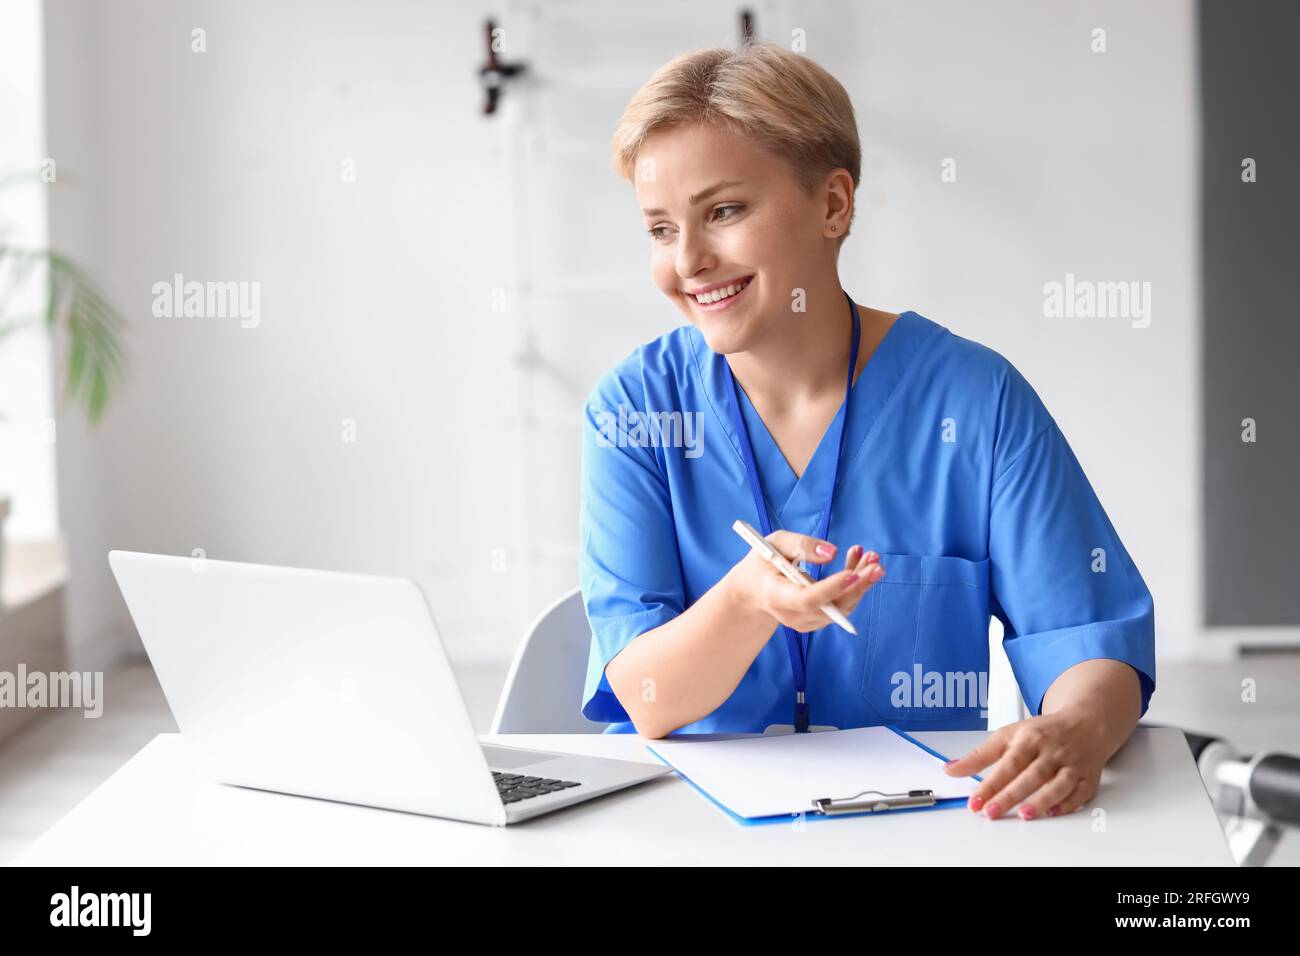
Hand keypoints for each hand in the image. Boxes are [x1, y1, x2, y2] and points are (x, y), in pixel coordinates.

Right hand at [730, 530, 883, 633]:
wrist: (753, 592)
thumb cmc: (763, 563)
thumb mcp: (774, 544)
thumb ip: (801, 545)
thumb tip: (832, 553)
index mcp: (776, 596)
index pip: (806, 599)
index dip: (830, 589)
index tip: (852, 573)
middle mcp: (792, 616)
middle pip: (831, 608)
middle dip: (857, 586)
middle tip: (876, 565)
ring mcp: (806, 623)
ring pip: (841, 607)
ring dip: (861, 582)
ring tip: (872, 557)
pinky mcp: (818, 621)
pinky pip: (841, 605)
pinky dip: (854, 585)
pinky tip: (860, 562)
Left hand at [941, 706, 1106, 819]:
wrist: (1086, 723)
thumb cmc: (1043, 732)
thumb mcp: (1008, 735)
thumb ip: (980, 755)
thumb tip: (951, 769)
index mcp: (1030, 738)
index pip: (1008, 762)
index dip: (990, 783)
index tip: (975, 800)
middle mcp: (1051, 751)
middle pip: (1031, 775)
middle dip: (1010, 795)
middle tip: (991, 812)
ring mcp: (1071, 764)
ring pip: (1057, 784)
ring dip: (1041, 801)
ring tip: (1023, 815)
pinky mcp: (1088, 778)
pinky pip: (1080, 793)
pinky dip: (1067, 804)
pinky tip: (1052, 813)